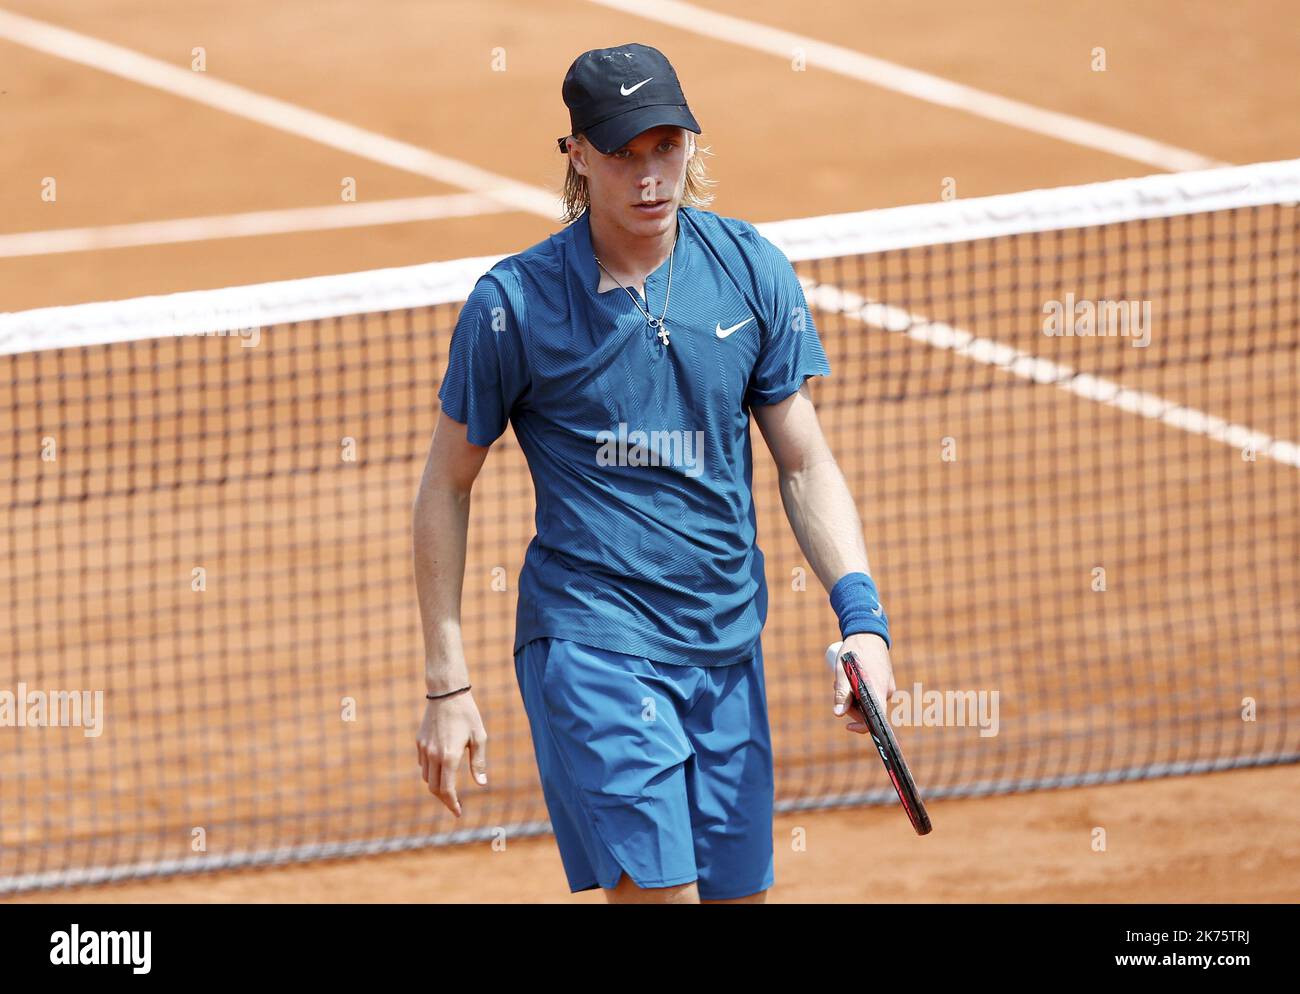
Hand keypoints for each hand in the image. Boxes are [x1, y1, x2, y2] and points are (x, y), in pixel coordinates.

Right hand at [416, 691, 487, 816]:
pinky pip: (422, 764)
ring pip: (426, 777)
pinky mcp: (419, 742)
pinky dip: (430, 772)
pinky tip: (441, 769)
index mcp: (449, 756)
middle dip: (444, 799)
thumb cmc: (467, 714)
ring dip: (437, 786)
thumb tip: (481, 784)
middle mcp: (433, 755)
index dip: (452, 804)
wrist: (446, 692)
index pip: (446, 790)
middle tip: (455, 804)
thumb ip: (478, 762)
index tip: (458, 812)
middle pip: (434, 788)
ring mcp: (423, 748)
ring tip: (449, 788)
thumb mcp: (479, 737)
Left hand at [832, 633, 895, 734]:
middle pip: (868, 710)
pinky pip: (872, 692)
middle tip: (836, 688)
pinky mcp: (886, 680)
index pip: (875, 720)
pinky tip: (852, 677)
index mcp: (879, 692)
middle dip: (850, 704)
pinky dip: (860, 689)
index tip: (848, 726)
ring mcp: (888, 685)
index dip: (862, 727)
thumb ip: (842, 694)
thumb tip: (838, 714)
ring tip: (843, 678)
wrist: (868, 632)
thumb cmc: (854, 652)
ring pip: (868, 700)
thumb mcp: (843, 673)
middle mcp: (887, 692)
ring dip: (854, 695)